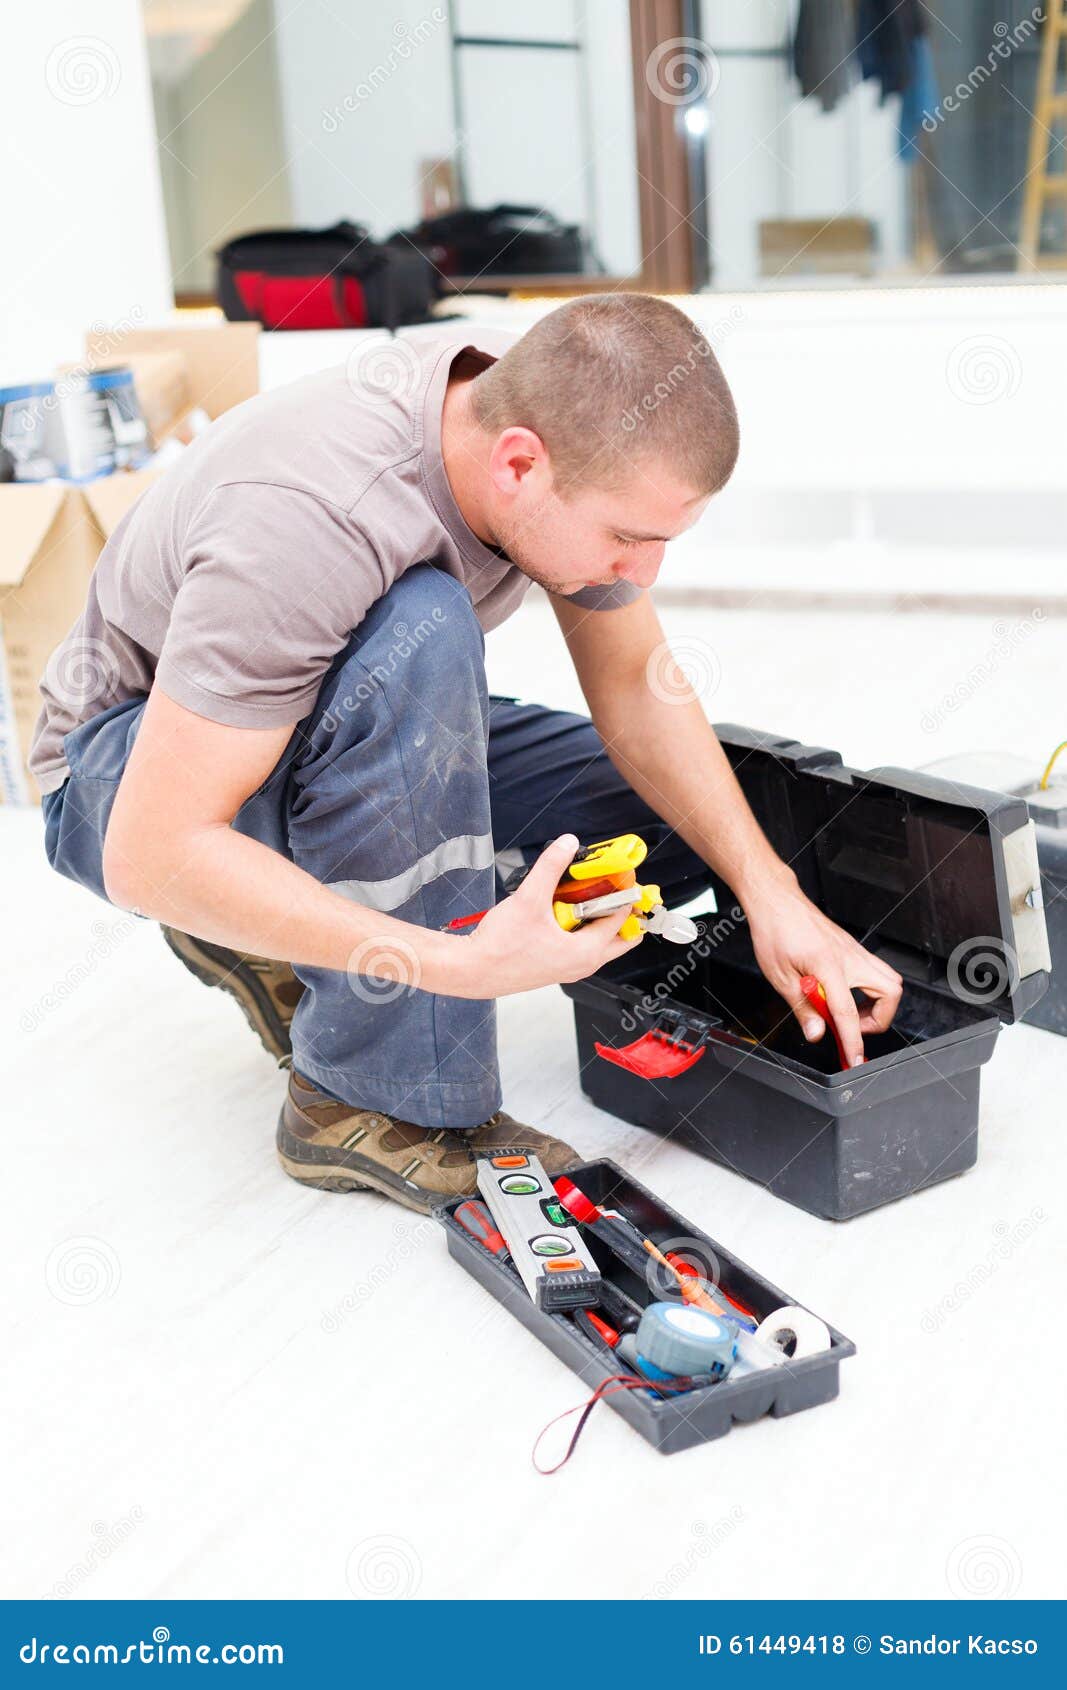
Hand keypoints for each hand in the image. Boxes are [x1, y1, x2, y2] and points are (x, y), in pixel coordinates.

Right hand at [454, 834, 641, 996]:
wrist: (472, 971)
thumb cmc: (500, 946)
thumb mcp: (529, 899)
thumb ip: (551, 867)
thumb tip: (568, 843)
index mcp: (586, 952)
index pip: (621, 918)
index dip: (624, 892)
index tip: (620, 872)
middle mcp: (583, 964)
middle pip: (619, 938)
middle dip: (619, 910)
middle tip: (612, 886)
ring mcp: (569, 969)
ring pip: (598, 942)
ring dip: (597, 918)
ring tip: (584, 892)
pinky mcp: (555, 967)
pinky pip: (580, 946)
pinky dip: (580, 928)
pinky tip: (561, 909)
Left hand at [742, 868, 902, 1066]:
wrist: (776, 901)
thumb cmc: (775, 931)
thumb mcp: (780, 977)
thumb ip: (803, 1008)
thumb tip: (818, 1033)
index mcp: (828, 965)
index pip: (848, 1012)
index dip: (853, 1041)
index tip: (854, 1060)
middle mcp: (850, 956)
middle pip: (891, 991)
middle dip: (878, 1018)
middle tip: (851, 1027)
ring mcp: (854, 950)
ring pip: (889, 981)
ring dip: (876, 1004)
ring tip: (847, 1012)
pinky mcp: (852, 948)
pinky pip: (874, 972)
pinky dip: (866, 990)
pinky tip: (841, 994)